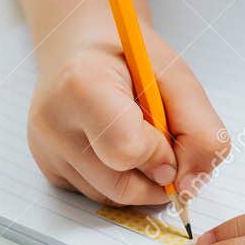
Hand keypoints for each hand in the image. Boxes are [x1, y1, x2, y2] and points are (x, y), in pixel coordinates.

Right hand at [27, 25, 227, 206]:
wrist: (82, 46)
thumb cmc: (129, 56)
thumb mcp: (178, 78)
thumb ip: (199, 131)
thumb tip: (190, 188)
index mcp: (81, 84)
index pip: (127, 149)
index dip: (161, 153)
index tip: (168, 136)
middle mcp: (52, 122)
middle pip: (121, 186)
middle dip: (156, 174)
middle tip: (160, 139)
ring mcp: (45, 149)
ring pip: (112, 198)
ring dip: (140, 179)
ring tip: (135, 136)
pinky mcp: (47, 168)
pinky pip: (97, 195)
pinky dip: (118, 179)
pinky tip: (113, 144)